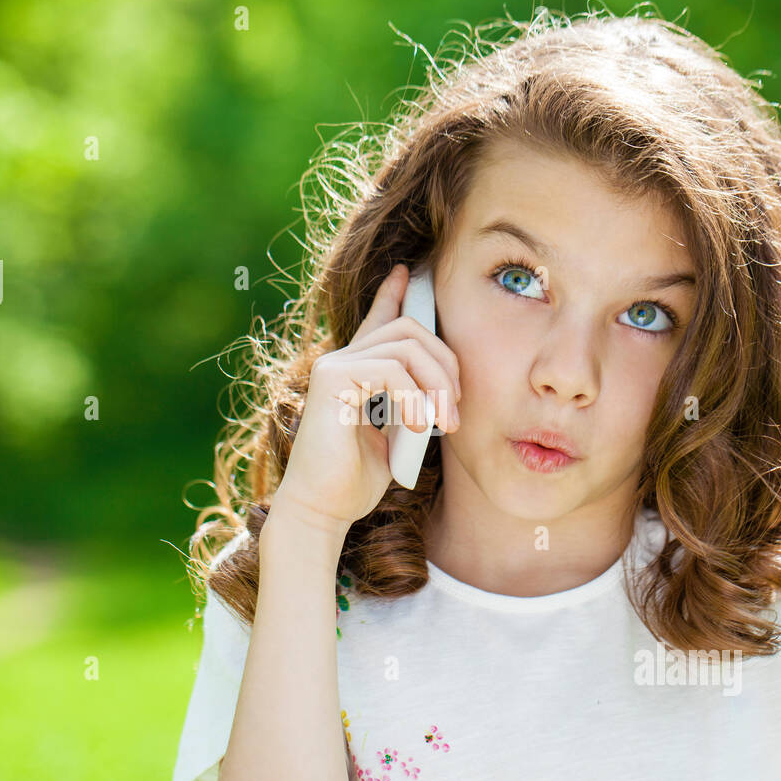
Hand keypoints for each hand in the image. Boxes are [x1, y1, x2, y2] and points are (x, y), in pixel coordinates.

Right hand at [273, 263, 460, 532]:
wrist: (324, 509)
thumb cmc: (357, 480)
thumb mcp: (397, 434)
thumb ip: (409, 401)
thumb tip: (439, 384)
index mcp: (356, 371)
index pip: (378, 319)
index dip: (395, 292)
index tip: (408, 272)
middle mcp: (342, 360)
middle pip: (410, 330)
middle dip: (446, 363)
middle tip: (456, 407)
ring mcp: (334, 366)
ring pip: (406, 346)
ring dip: (437, 384)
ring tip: (444, 423)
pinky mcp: (332, 380)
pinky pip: (390, 369)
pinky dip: (413, 397)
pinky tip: (416, 425)